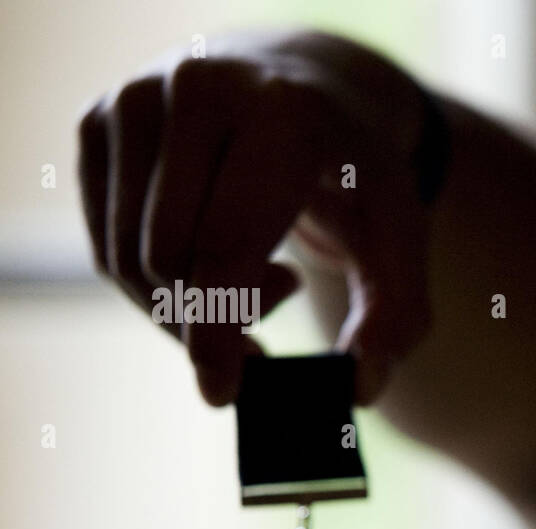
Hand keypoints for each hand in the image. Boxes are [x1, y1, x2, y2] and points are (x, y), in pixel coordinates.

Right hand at [77, 30, 435, 404]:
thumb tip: (360, 386)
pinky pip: (107, 245)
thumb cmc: (355, 174)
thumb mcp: (401, 238)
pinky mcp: (97, 123)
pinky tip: (211, 260)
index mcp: (282, 113)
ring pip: (128, 259)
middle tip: (275, 306)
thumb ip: (398, 318)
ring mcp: (137, 99)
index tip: (223, 394)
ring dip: (187, 307)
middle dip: (216, 319)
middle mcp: (198, 90)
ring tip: (255, 276)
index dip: (218, 332)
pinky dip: (154, 284)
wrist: (307, 91)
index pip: (224, 245)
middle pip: (171, 260)